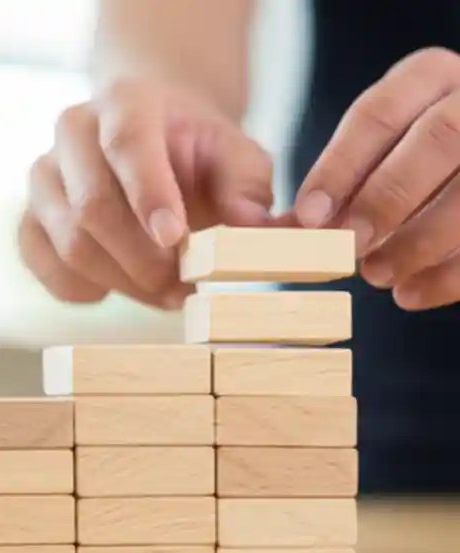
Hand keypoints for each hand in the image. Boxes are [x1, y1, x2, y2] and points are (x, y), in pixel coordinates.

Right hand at [19, 77, 275, 308]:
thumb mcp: (237, 156)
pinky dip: (82, 288)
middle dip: (142, 259)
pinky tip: (117, 284)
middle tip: (184, 289)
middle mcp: (72, 130)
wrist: (147, 141)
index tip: (176, 239)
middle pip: (91, 206)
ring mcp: (42, 175)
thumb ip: (247, 187)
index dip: (148, 194)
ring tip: (164, 292)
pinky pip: (41, 263)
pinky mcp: (28, 216)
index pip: (127, 144)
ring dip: (121, 281)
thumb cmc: (196, 152)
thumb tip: (249, 225)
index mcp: (126, 100)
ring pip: (68, 243)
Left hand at [296, 47, 459, 309]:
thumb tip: (290, 228)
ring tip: (377, 276)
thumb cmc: (410, 160)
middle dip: (388, 198)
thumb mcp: (381, 151)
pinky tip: (413, 294)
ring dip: (421, 239)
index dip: (339, 167)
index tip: (309, 217)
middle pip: (440, 137)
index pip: (378, 113)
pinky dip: (451, 273)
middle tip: (350, 246)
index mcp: (430, 75)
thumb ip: (343, 183)